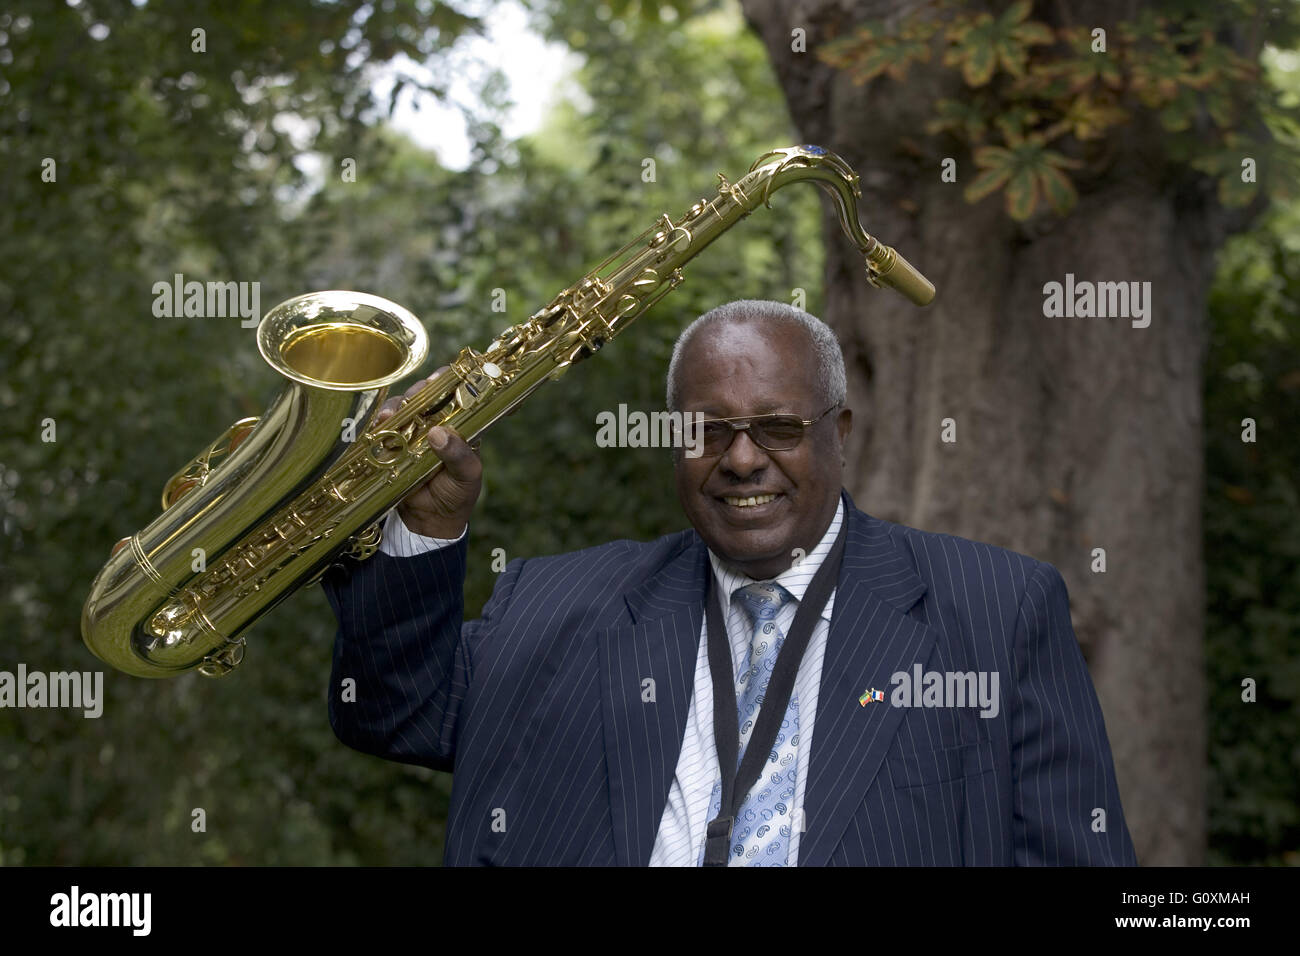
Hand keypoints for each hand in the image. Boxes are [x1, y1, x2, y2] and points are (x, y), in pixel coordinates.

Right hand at [375, 367, 482, 538]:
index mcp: (460, 425)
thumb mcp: (466, 477)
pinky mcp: (392, 444)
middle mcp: (435, 422)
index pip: (456, 394)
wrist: (431, 521)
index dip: (448, 381)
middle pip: (425, 395)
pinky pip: (384, 428)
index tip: (439, 379)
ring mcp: (412, 432)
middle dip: (418, 391)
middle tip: (413, 397)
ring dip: (395, 407)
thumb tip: (438, 433)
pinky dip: (380, 424)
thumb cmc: (457, 495)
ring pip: (402, 408)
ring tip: (389, 416)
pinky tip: (378, 425)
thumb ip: (459, 456)